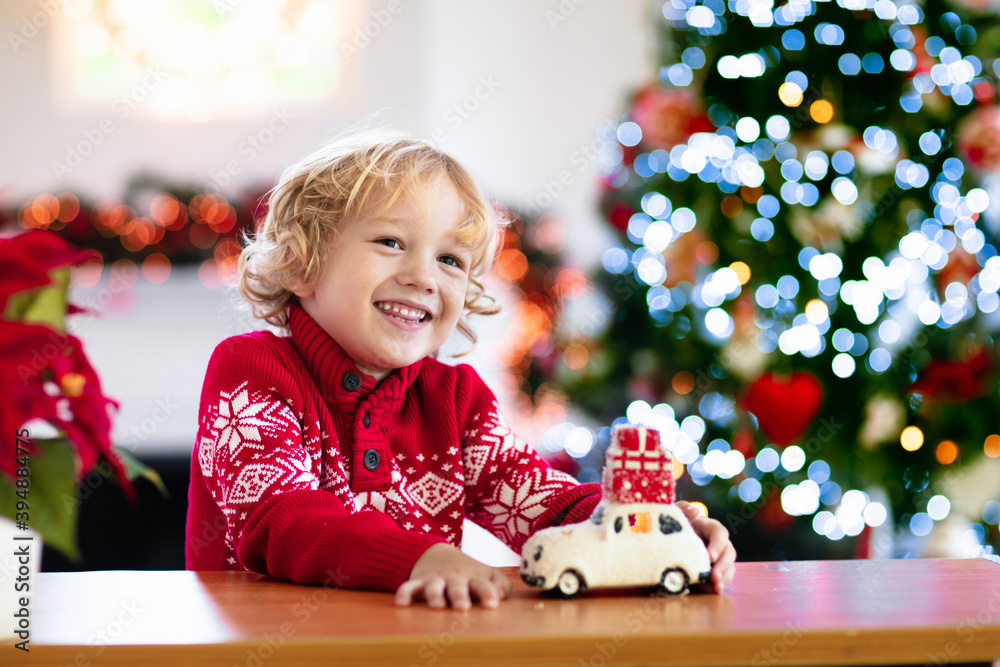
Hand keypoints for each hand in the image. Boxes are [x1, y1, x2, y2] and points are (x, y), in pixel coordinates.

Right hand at [395, 543, 511, 608]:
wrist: (435, 553)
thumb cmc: (468, 571)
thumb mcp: (487, 574)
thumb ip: (500, 585)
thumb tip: (502, 596)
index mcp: (474, 577)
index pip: (483, 585)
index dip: (488, 593)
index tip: (492, 604)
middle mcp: (455, 578)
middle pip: (458, 586)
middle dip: (459, 596)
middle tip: (462, 608)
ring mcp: (436, 579)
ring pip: (434, 587)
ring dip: (435, 595)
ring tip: (437, 606)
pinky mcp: (418, 582)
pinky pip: (408, 587)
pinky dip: (404, 594)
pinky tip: (401, 604)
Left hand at [677, 501, 735, 593]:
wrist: (661, 548)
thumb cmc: (669, 528)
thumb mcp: (671, 516)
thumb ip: (681, 508)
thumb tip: (695, 510)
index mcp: (706, 527)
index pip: (719, 532)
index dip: (718, 544)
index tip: (710, 556)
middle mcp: (715, 542)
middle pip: (729, 551)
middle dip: (723, 564)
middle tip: (713, 576)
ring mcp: (717, 557)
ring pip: (729, 565)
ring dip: (724, 576)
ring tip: (715, 586)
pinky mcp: (714, 571)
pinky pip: (724, 578)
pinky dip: (721, 584)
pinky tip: (714, 590)